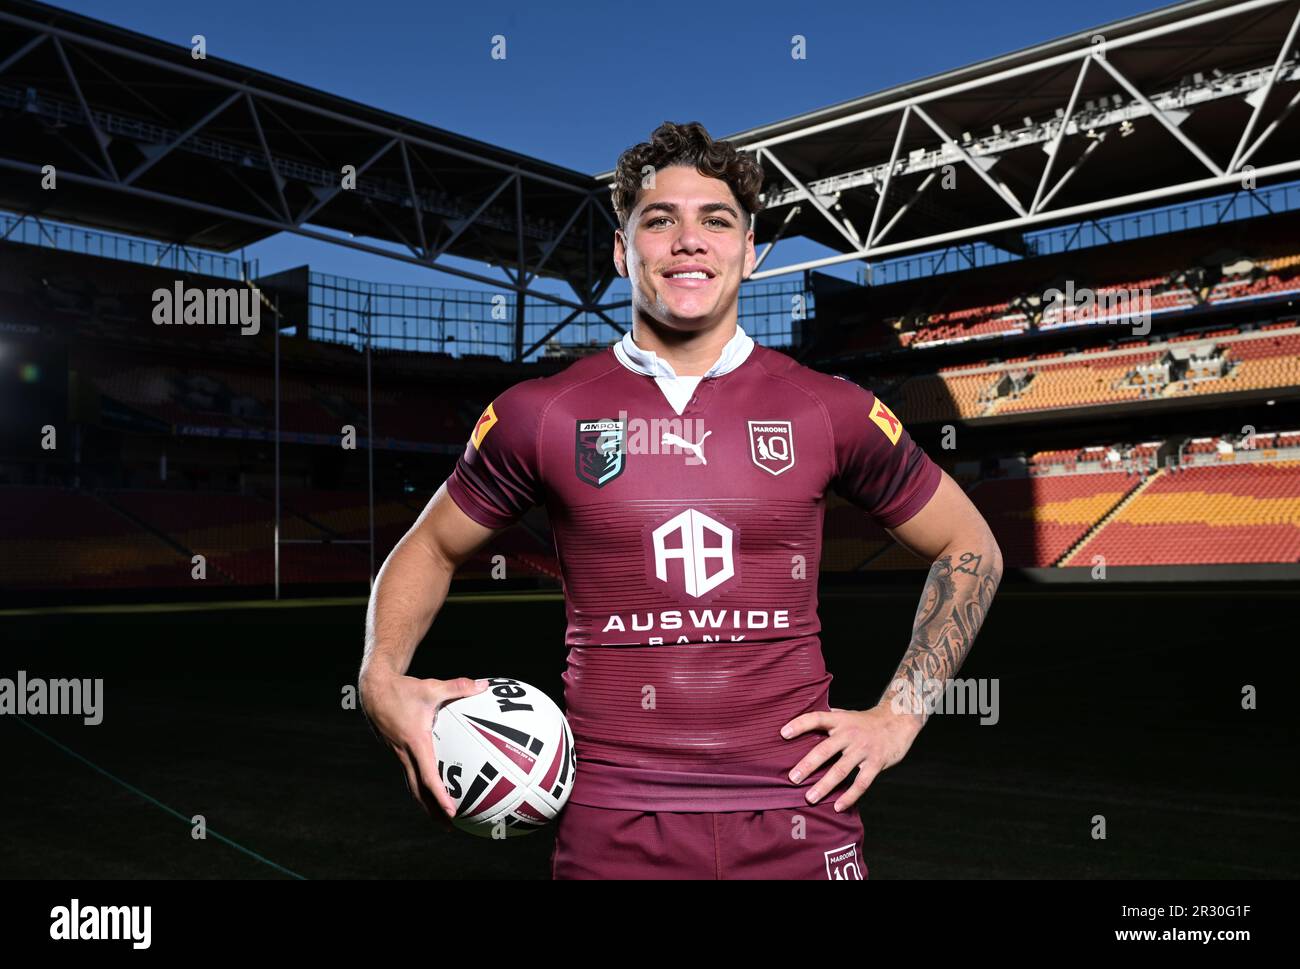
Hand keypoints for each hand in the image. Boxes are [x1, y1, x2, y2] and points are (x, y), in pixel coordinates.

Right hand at [359, 673, 489, 825]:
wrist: (373, 689)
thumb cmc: (403, 688)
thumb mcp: (432, 687)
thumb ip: (458, 687)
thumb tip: (483, 685)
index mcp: (415, 742)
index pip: (428, 776)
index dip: (440, 795)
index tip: (452, 811)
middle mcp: (405, 752)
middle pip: (418, 790)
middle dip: (432, 810)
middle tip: (449, 826)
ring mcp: (399, 753)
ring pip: (412, 784)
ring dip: (425, 801)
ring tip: (440, 816)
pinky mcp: (398, 749)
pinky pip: (410, 772)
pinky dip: (420, 784)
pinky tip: (432, 785)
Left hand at [780, 702, 922, 811]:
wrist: (898, 721)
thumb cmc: (866, 721)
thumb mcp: (846, 715)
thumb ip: (828, 720)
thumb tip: (800, 722)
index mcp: (840, 720)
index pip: (816, 718)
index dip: (799, 725)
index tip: (783, 734)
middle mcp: (850, 734)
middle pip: (825, 749)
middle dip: (808, 764)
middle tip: (792, 778)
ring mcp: (864, 749)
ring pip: (841, 769)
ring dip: (824, 785)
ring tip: (810, 798)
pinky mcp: (877, 762)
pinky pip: (861, 782)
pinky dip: (850, 796)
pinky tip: (838, 807)